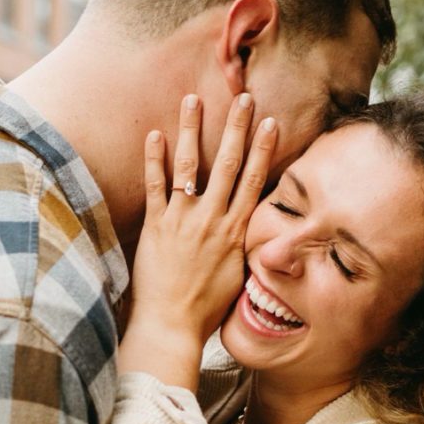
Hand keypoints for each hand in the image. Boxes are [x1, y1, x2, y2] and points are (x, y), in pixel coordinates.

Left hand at [118, 93, 276, 390]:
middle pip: (227, 164)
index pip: (253, 181)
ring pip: (188, 166)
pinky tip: (154, 134)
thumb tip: (262, 235)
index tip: (270, 122)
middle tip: (242, 96)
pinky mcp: (156, 227)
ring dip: (192, 130)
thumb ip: (247, 248)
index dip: (262, 150)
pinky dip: (153, 160)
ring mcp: (182, 221)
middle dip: (235, 127)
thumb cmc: (206, 309)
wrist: (173, 327)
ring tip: (193, 99)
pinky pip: (155, 186)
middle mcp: (212, 220)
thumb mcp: (239, 277)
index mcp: (235, 233)